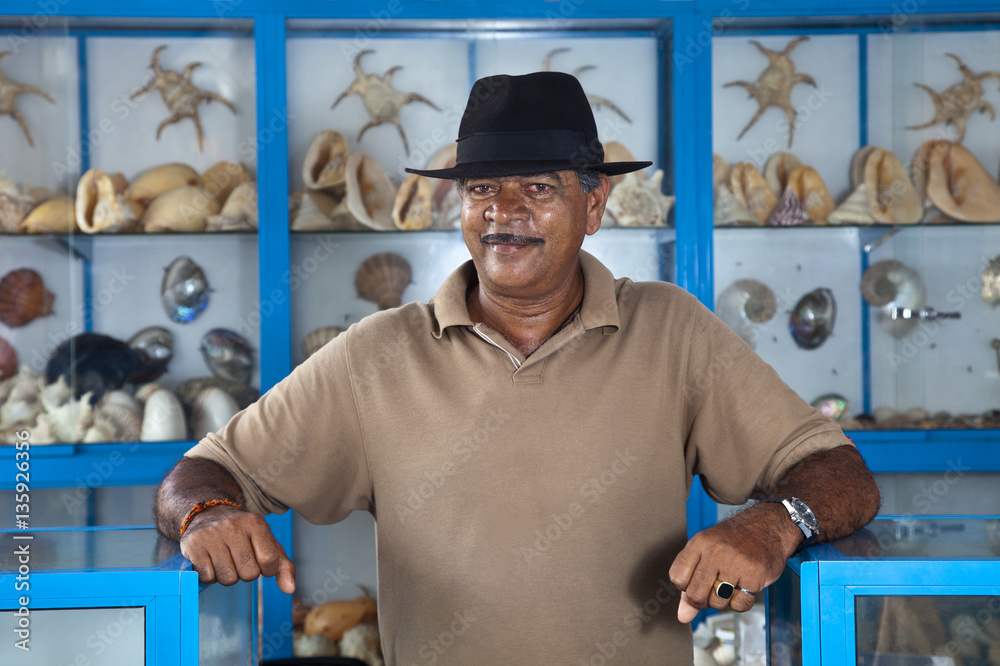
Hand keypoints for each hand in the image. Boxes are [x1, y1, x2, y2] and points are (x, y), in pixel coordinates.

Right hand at [180, 505, 295, 593]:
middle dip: (246, 573)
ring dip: (228, 576)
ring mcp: (212, 535)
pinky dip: (211, 576)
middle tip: (240, 559)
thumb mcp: (266, 542)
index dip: (267, 569)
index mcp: (255, 523)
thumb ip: (283, 565)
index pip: (269, 560)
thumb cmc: (243, 534)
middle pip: (249, 573)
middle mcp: (233, 527)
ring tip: (226, 560)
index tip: (261, 563)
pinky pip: (208, 577)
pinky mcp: (193, 545)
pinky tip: (211, 561)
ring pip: (228, 579)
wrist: (207, 514)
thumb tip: (290, 589)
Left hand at [668, 503, 800, 622]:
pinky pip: (739, 605)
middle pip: (695, 594)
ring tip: (730, 585)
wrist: (767, 526)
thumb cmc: (733, 540)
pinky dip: (740, 603)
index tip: (696, 582)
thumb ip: (690, 582)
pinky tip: (743, 588)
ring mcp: (736, 562)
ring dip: (722, 601)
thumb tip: (683, 615)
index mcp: (699, 542)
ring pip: (717, 603)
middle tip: (712, 590)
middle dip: (702, 600)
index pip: (677, 578)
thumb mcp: (706, 551)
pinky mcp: (755, 575)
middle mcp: (716, 551)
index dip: (685, 587)